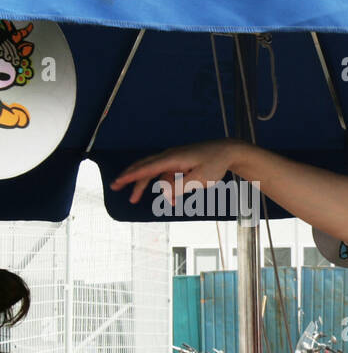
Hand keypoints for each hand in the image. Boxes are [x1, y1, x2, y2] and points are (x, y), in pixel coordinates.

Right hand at [111, 140, 243, 204]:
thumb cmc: (215, 164)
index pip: (147, 168)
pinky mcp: (179, 163)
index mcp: (172, 158)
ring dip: (144, 185)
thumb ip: (180, 186)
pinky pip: (165, 175)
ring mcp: (173, 159)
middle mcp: (169, 156)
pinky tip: (170, 200)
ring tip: (134, 198)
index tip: (118, 182)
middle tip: (115, 187)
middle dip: (129, 178)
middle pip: (144, 167)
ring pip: (153, 171)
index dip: (131, 176)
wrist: (227, 151)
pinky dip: (163, 186)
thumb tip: (164, 194)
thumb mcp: (199, 179)